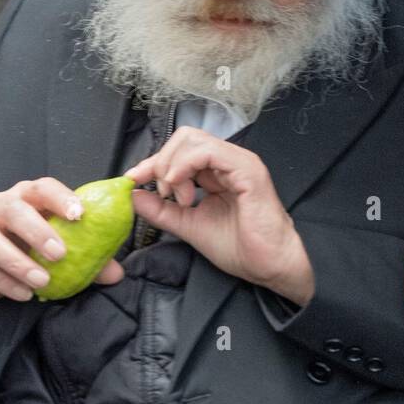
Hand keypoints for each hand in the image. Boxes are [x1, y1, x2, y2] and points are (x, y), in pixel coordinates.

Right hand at [0, 177, 123, 327]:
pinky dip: (0, 281)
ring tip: (42, 282)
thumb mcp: (54, 249)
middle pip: (14, 209)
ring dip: (18, 263)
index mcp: (27, 195)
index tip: (80, 214)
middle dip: (37, 231)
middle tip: (60, 255)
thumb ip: (85, 257)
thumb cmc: (26, 249)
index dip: (61, 197)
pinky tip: (22, 293)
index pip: (43, 187)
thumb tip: (116, 274)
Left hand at [124, 129, 313, 305]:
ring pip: (193, 139)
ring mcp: (239, 162)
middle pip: (184, 137)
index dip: (153, 162)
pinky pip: (208, 152)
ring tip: (176, 195)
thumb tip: (134, 196)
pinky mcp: (247, 169)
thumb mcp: (190, 226)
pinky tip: (179, 187)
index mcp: (218, 172)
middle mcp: (228, 161)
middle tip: (161, 191)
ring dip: (172, 165)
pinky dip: (185, 165)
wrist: (269, 265)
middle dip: (162, 160)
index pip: (180, 151)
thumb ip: (162, 211)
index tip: (133, 179)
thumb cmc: (241, 247)